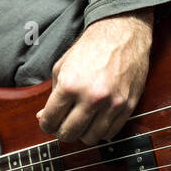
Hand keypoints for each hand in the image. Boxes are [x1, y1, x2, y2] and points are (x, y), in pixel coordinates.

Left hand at [37, 9, 153, 144]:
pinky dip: (101, 131)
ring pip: (90, 138)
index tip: (48, 123)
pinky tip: (97, 120)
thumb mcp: (62, 67)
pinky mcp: (128, 105)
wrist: (122, 32)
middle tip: (63, 124)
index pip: (50, 121)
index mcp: (70, 85)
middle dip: (61, 132)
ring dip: (82, 134)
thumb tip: (43, 117)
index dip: (46, 124)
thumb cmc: (90, 47)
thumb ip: (52, 95)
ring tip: (81, 122)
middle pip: (68, 134)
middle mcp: (91, 97)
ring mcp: (112, 103)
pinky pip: (110, 133)